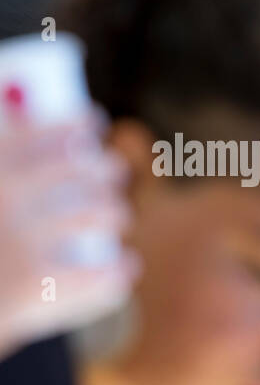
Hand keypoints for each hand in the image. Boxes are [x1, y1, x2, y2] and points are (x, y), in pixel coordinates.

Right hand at [0, 112, 137, 356]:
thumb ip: (0, 137)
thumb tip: (21, 93)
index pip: (49, 132)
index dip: (80, 124)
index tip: (93, 123)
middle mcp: (3, 196)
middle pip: (85, 169)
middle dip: (104, 169)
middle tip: (110, 174)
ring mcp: (20, 243)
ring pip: (102, 214)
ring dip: (114, 214)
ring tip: (115, 216)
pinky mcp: (32, 290)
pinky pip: (102, 275)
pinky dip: (116, 271)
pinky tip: (122, 267)